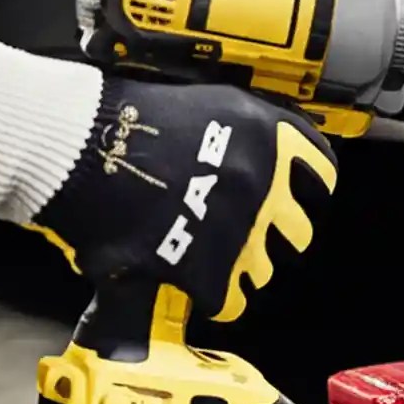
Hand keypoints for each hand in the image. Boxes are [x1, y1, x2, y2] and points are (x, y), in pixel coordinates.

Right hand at [30, 77, 337, 321]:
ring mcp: (238, 227)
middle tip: (245, 232)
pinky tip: (192, 280)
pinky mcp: (207, 267)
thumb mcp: (209, 103)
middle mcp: (264, 180)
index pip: (323, 173)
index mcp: (269, 134)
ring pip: (266, 269)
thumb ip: (250, 132)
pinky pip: (230, 299)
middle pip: (300, 230)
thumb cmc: (129, 119)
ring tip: (208, 255)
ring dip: (241, 266)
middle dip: (275, 234)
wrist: (80, 146)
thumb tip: (273, 158)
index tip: (301, 199)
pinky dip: (214, 295)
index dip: (312, 190)